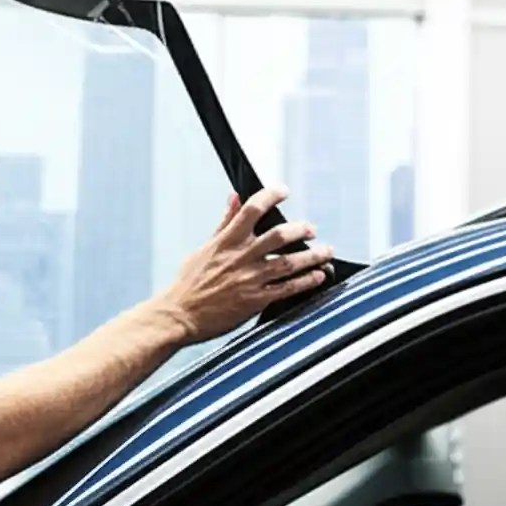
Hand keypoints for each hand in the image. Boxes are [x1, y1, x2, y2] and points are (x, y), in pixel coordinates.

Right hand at [156, 187, 332, 343]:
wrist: (179, 315)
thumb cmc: (188, 282)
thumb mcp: (204, 247)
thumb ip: (224, 223)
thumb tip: (235, 197)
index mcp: (226, 241)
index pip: (251, 209)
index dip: (270, 195)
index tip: (284, 191)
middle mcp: (241, 257)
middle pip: (279, 235)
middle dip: (300, 229)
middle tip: (311, 229)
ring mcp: (249, 279)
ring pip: (288, 263)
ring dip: (312, 256)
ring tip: (326, 252)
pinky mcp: (255, 300)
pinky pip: (286, 288)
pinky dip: (305, 281)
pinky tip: (318, 276)